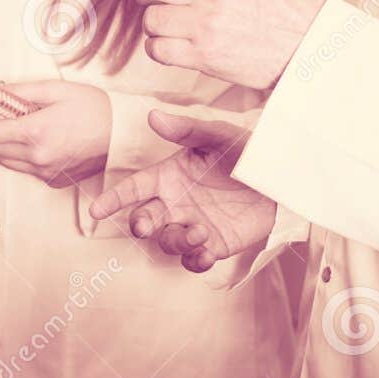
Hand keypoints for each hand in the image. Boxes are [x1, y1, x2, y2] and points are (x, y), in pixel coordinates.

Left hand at [0, 80, 112, 187]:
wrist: (123, 134)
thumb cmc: (95, 108)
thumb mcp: (56, 90)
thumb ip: (21, 92)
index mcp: (35, 132)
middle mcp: (37, 157)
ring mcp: (45, 172)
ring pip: (5, 162)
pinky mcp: (53, 180)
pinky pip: (23, 169)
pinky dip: (12, 157)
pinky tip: (12, 144)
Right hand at [88, 111, 275, 272]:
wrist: (282, 179)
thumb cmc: (247, 151)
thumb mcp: (219, 136)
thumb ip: (187, 129)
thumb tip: (153, 116)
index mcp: (170, 175)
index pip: (134, 188)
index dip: (114, 199)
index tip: (96, 211)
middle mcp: (176, 203)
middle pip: (144, 220)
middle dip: (140, 224)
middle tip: (147, 224)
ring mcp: (193, 225)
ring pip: (168, 242)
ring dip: (177, 241)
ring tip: (199, 232)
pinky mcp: (214, 245)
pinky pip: (194, 261)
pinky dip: (196, 261)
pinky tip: (207, 254)